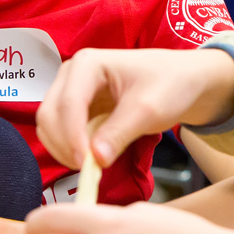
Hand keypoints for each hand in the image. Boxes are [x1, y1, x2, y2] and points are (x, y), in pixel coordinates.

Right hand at [37, 47, 233, 170]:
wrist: (184, 81)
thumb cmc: (170, 84)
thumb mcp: (148, 109)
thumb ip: (119, 133)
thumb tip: (95, 159)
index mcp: (88, 64)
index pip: (68, 103)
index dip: (72, 136)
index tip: (86, 163)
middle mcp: (72, 73)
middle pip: (49, 114)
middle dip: (64, 144)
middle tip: (87, 169)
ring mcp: (71, 90)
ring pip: (50, 125)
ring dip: (64, 149)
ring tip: (91, 165)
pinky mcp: (76, 108)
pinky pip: (61, 132)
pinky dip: (70, 148)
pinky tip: (91, 158)